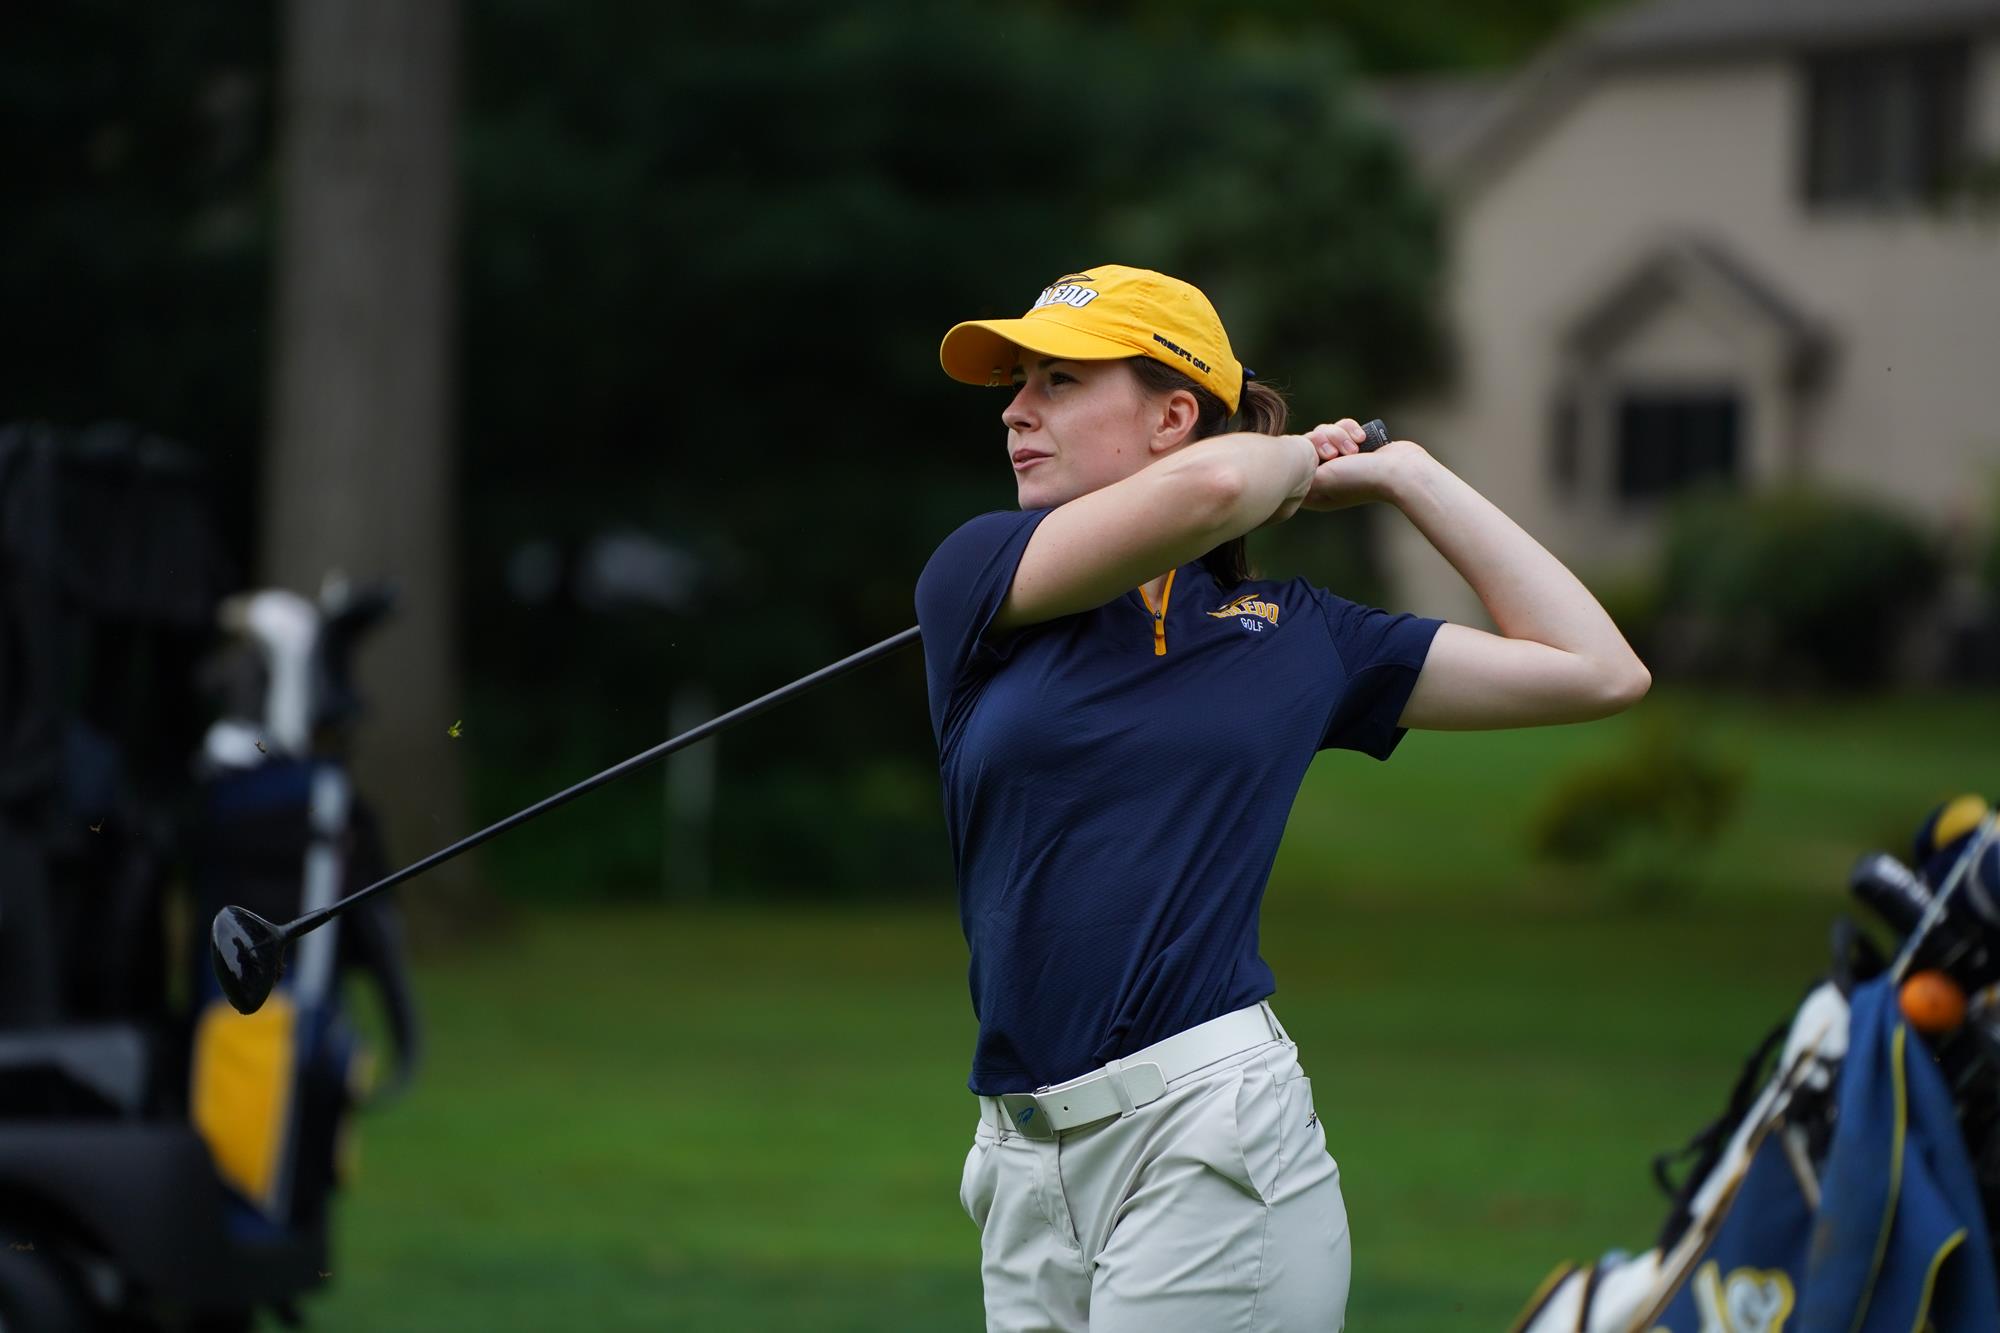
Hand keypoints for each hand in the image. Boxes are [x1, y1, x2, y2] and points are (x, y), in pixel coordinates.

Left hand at [1300, 419, 1425, 511]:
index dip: (1302, 453)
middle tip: (1335, 454)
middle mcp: (1326, 475)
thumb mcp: (1321, 480)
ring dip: (1339, 435)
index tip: (1319, 458)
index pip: (1293, 464)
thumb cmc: (1360, 480)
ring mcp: (1342, 459)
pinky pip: (1342, 426)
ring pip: (1325, 431)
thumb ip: (1298, 471)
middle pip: (1307, 444)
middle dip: (1322, 441)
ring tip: (1354, 448)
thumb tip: (1281, 461)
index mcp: (1314, 491)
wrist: (1400, 472)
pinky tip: (1362, 439)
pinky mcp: (1356, 444)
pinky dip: (1351, 429)